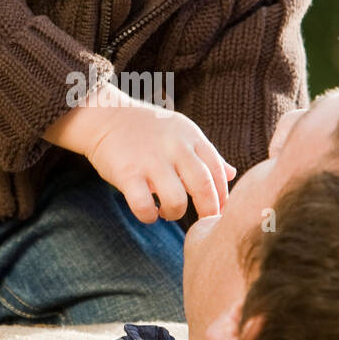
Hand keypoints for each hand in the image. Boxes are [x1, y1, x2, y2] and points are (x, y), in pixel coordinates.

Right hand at [86, 104, 235, 222]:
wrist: (106, 115)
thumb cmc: (148, 129)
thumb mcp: (182, 133)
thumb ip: (207, 155)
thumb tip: (232, 174)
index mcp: (191, 137)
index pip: (217, 171)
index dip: (223, 196)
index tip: (220, 212)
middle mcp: (174, 147)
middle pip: (203, 186)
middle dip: (209, 211)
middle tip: (205, 224)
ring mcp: (150, 160)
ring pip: (176, 200)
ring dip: (175, 213)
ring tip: (168, 212)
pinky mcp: (127, 173)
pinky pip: (143, 205)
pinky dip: (149, 216)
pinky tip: (149, 212)